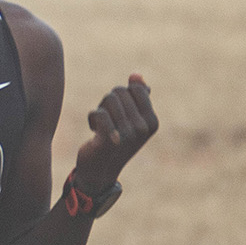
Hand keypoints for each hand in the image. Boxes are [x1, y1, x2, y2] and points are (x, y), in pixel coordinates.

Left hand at [74, 73, 158, 191]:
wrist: (100, 169)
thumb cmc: (116, 139)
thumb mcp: (131, 119)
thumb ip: (137, 97)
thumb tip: (136, 75)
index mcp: (152, 122)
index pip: (135, 88)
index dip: (122, 95)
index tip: (120, 111)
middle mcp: (143, 128)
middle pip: (119, 92)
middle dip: (109, 102)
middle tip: (108, 120)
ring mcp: (127, 135)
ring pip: (108, 99)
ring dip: (100, 110)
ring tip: (102, 126)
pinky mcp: (109, 140)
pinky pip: (99, 112)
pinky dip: (92, 117)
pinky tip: (94, 130)